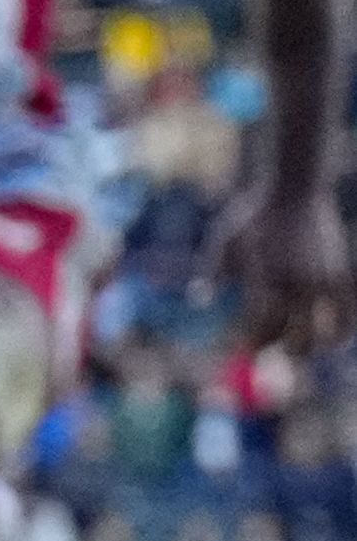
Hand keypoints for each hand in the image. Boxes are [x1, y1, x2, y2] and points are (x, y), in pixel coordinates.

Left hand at [230, 180, 353, 366]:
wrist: (295, 188)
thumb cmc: (254, 215)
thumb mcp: (223, 239)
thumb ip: (212, 272)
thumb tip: (199, 303)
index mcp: (267, 278)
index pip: (261, 327)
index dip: (251, 344)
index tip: (241, 348)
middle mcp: (298, 284)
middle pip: (296, 339)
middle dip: (281, 352)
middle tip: (270, 351)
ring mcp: (324, 281)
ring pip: (327, 334)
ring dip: (314, 348)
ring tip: (300, 349)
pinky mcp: (342, 275)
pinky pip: (348, 316)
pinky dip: (341, 332)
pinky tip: (332, 340)